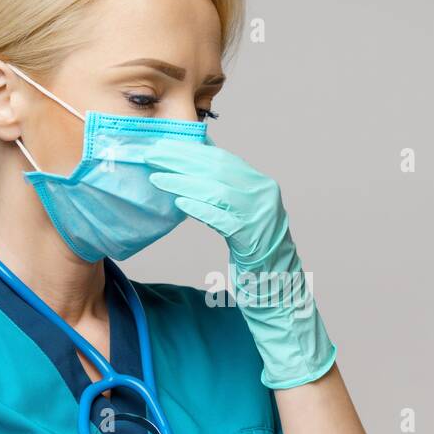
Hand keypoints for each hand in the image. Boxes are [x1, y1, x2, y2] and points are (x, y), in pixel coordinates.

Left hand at [143, 138, 336, 388]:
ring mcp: (262, 216)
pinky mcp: (255, 238)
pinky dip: (200, 209)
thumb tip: (190, 169)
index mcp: (260, 185)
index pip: (222, 159)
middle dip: (182, 160)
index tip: (164, 146)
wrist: (279, 288)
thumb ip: (223, 193)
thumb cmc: (253, 253)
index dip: (191, 151)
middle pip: (218, 169)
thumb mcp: (240, 216)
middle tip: (154, 155)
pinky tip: (179, 204)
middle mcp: (264, 195)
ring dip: (184, 182)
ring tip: (157, 178)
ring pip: (219, 191)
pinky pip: (223, 219)